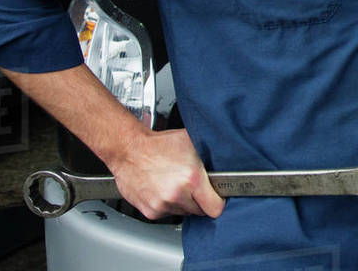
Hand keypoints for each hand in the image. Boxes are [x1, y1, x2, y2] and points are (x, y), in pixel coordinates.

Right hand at [108, 128, 224, 219]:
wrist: (129, 150)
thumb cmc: (159, 144)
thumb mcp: (192, 143)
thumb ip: (210, 157)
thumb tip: (228, 161)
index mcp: (191, 178)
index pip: (216, 208)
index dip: (218, 202)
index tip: (217, 197)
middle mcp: (177, 194)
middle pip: (200, 211)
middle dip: (200, 200)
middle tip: (193, 186)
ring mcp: (162, 205)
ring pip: (184, 212)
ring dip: (183, 202)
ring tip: (175, 184)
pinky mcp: (151, 211)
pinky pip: (168, 213)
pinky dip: (169, 205)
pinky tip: (164, 189)